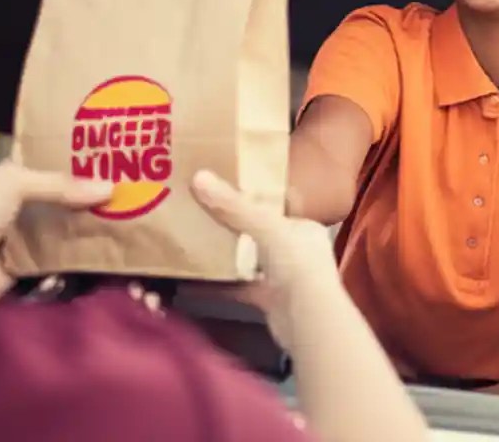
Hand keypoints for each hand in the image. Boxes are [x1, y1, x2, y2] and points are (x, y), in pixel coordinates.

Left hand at [0, 161, 112, 302]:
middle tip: (120, 186)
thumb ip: (59, 184)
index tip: (101, 160)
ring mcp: (7, 238)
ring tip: (124, 211)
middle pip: (47, 195)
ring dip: (81, 222)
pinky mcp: (20, 266)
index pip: (30, 166)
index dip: (63, 163)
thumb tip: (109, 188)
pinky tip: (106, 242)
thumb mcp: (10, 184)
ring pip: (53, 225)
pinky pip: (54, 254)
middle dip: (79, 194)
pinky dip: (76, 251)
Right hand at [183, 169, 340, 351]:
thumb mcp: (267, 228)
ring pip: (249, 261)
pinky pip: (238, 288)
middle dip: (233, 226)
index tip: (222, 189)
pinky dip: (216, 286)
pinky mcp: (268, 300)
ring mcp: (283, 277)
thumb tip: (200, 177)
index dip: (253, 198)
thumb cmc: (298, 265)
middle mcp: (297, 250)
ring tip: (191, 241)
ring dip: (224, 256)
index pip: (278, 206)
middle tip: (199, 212)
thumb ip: (234, 207)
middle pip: (260, 234)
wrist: (309, 321)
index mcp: (304, 227)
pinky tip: (189, 281)